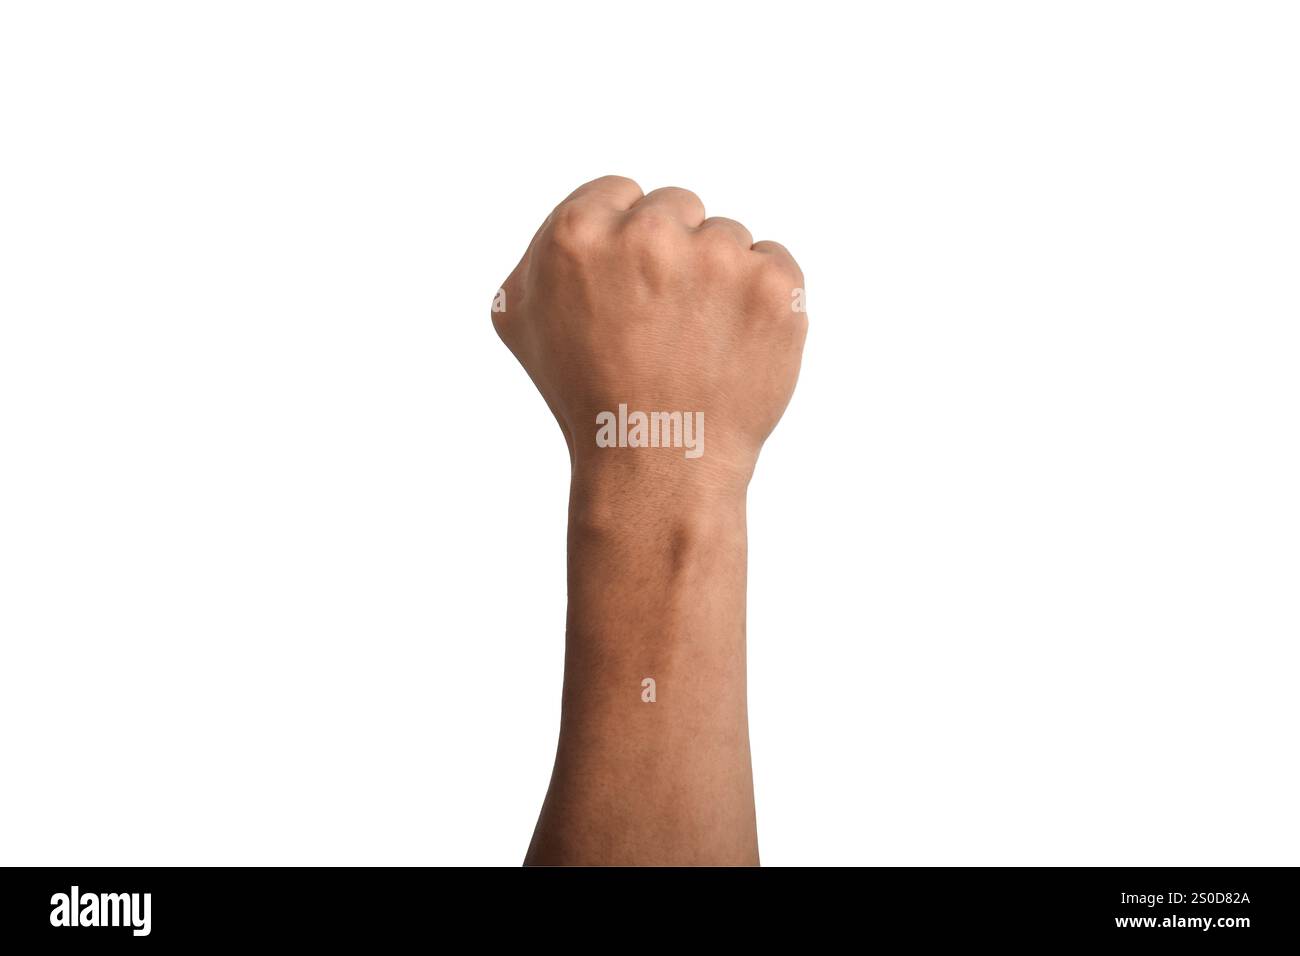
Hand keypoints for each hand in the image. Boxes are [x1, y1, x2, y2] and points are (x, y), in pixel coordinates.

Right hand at [492, 176, 806, 496]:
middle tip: (663, 325)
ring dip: (718, 280)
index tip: (630, 293)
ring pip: (726, 237)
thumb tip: (580, 218)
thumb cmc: (587, 400)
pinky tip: (734, 345)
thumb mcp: (523, 324)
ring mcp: (717, 258)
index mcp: (576, 233)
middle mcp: (647, 234)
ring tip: (697, 344)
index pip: (620, 193)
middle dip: (674, 255)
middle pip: (677, 207)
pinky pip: (774, 262)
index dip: (625, 246)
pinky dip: (762, 300)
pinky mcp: (773, 284)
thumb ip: (541, 252)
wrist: (658, 468)